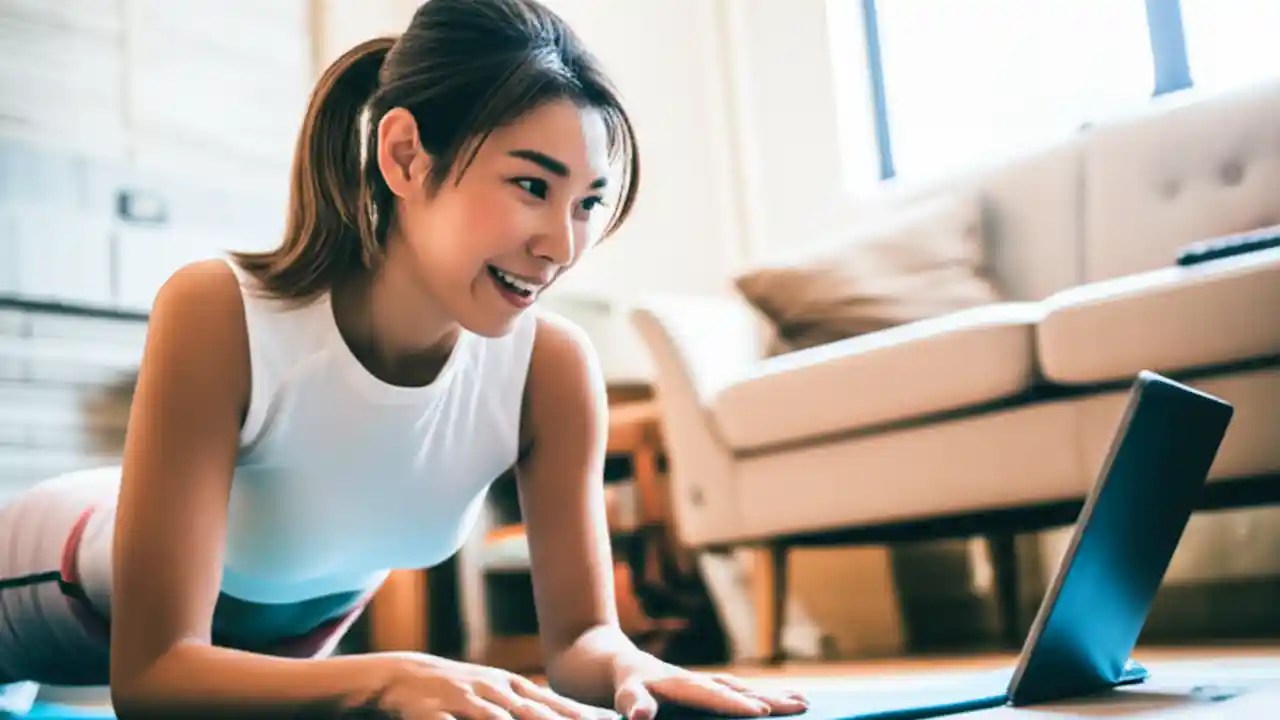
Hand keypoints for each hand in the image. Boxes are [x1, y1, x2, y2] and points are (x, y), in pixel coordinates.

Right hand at [367, 653, 619, 719]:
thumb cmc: (460, 690)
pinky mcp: (434, 715)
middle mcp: (492, 692)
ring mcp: (464, 702)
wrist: (401, 676)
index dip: (582, 717)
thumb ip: (532, 704)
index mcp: (510, 687)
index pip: (554, 704)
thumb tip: (577, 714)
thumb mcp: (497, 691)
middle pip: (533, 715)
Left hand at [612, 654, 806, 719]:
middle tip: (802, 706)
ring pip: (747, 690)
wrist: (623, 663)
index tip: (760, 710)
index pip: (713, 696)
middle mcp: (702, 682)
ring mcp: (709, 684)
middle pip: (740, 690)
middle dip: (770, 699)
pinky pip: (743, 692)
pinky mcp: (712, 689)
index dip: (735, 703)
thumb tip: (640, 716)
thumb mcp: (625, 694)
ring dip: (775, 697)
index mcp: (683, 685)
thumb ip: (634, 703)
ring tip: (804, 703)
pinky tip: (787, 701)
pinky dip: (766, 697)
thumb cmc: (626, 685)